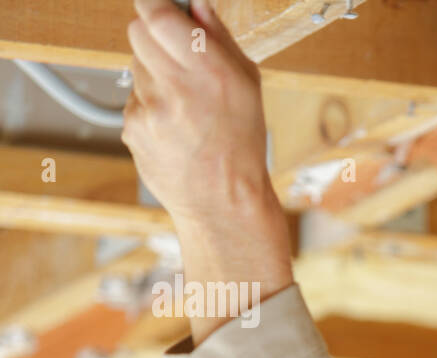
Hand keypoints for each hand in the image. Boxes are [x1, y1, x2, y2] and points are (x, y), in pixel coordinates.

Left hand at [122, 0, 268, 224]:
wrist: (223, 202)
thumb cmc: (241, 145)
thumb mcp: (248, 86)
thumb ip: (219, 39)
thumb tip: (197, 5)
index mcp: (210, 72)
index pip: (157, 14)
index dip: (155, 5)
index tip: (160, 6)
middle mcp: (176, 88)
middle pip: (138, 32)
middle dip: (153, 36)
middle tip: (176, 56)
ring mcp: (149, 110)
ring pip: (136, 67)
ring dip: (154, 75)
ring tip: (183, 105)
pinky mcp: (131, 128)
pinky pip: (134, 100)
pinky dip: (150, 106)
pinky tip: (173, 127)